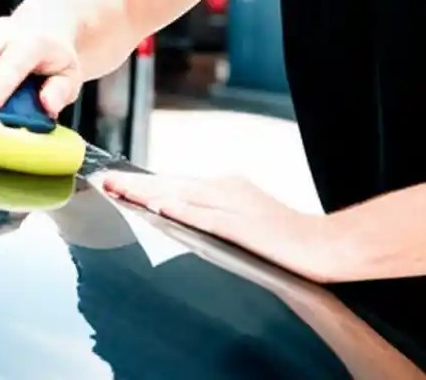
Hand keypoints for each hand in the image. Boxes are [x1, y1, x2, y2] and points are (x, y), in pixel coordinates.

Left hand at [99, 172, 332, 282]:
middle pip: (172, 183)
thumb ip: (211, 215)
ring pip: (181, 194)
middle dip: (135, 183)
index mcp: (224, 187)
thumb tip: (175, 211)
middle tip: (103, 181)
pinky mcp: (242, 225)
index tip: (114, 182)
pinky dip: (182, 209)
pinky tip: (161, 206)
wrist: (322, 245)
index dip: (142, 183)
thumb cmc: (284, 237)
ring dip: (148, 191)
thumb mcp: (241, 220)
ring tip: (119, 189)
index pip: (174, 182)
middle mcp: (225, 189)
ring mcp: (234, 205)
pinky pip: (206, 216)